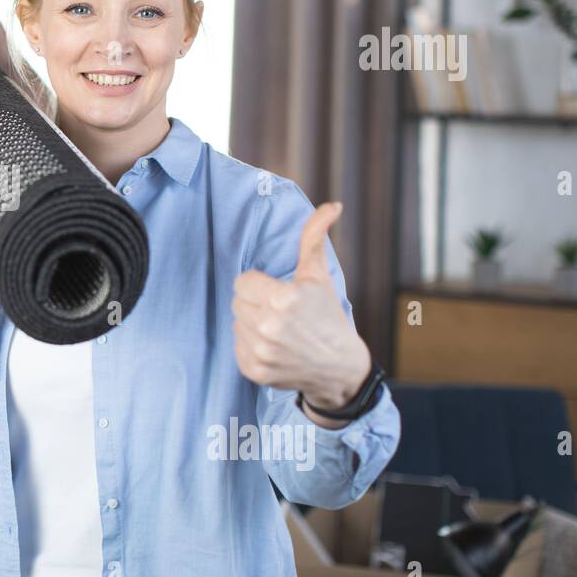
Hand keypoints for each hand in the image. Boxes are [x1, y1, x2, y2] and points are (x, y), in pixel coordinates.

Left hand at [231, 201, 370, 410]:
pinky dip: (251, 346)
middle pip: (238, 302)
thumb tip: (332, 206)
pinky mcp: (254, 370)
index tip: (278, 293)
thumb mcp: (319, 275)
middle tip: (280, 312)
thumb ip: (314, 237)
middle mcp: (268, 326)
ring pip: (236, 323)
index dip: (259, 285)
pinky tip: (274, 347)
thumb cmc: (327, 315)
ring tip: (278, 330)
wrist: (340, 367)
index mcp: (282, 298)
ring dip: (252, 324)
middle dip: (256, 303)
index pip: (242, 282)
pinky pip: (237, 347)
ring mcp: (260, 351)